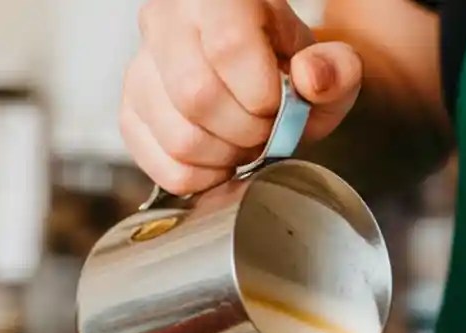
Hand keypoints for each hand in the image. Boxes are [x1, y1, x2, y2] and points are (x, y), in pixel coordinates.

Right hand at [123, 0, 362, 194]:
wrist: (250, 70)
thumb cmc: (285, 63)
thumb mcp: (326, 59)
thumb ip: (335, 69)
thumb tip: (311, 80)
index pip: (228, 47)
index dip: (263, 94)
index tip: (279, 105)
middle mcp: (164, 21)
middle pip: (197, 96)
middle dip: (246, 131)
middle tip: (265, 130)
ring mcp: (139, 69)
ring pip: (178, 136)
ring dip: (225, 157)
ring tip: (243, 142)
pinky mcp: (130, 114)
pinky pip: (163, 166)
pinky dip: (202, 178)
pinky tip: (218, 158)